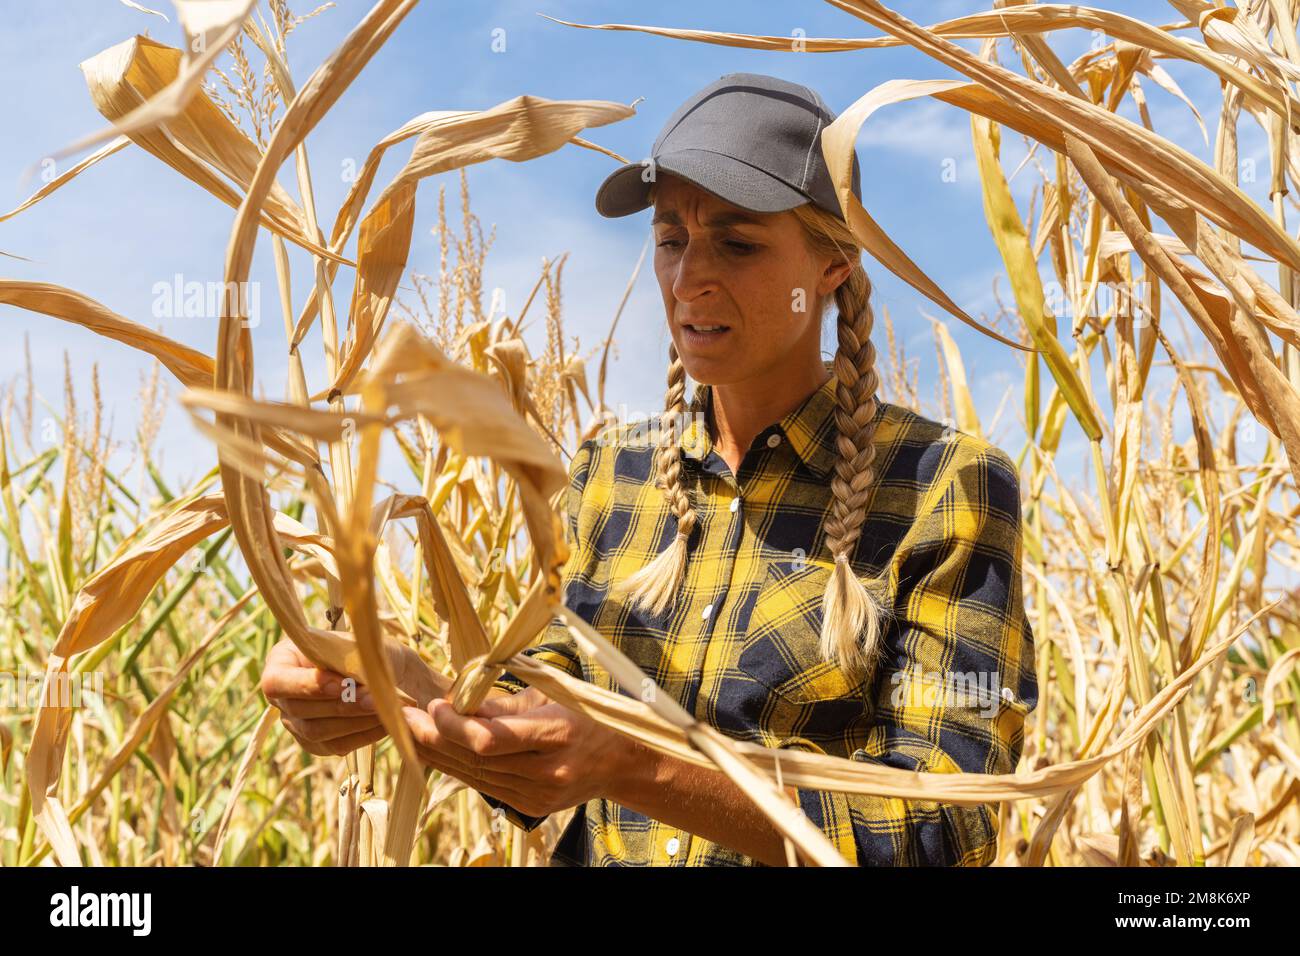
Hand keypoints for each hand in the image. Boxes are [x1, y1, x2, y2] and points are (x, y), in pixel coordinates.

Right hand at [260, 637, 443, 756]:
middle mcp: (282, 698)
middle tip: (374, 699)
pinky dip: (363, 735)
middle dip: (342, 705)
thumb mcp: (353, 642)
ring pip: (317, 732)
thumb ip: (346, 658)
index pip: (276, 682)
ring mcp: (296, 724)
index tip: (343, 684)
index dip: (308, 686)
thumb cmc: (361, 649)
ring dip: (354, 722)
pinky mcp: (316, 744)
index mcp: (280, 662)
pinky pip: (335, 746)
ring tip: (384, 709)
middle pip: (300, 710)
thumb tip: (351, 682)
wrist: (377, 671)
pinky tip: (385, 722)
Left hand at [402, 686, 634, 817]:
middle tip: (402, 716)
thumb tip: (455, 701)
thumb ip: (503, 702)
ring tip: (410, 732)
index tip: (432, 705)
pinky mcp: (529, 807)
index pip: (490, 739)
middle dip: (433, 737)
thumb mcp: (551, 697)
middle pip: (475, 759)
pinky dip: (458, 767)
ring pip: (474, 776)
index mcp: (555, 735)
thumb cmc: (586, 716)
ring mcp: (537, 796)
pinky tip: (437, 752)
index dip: (454, 725)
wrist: (621, 762)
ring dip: (438, 754)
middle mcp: (545, 772)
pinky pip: (484, 786)